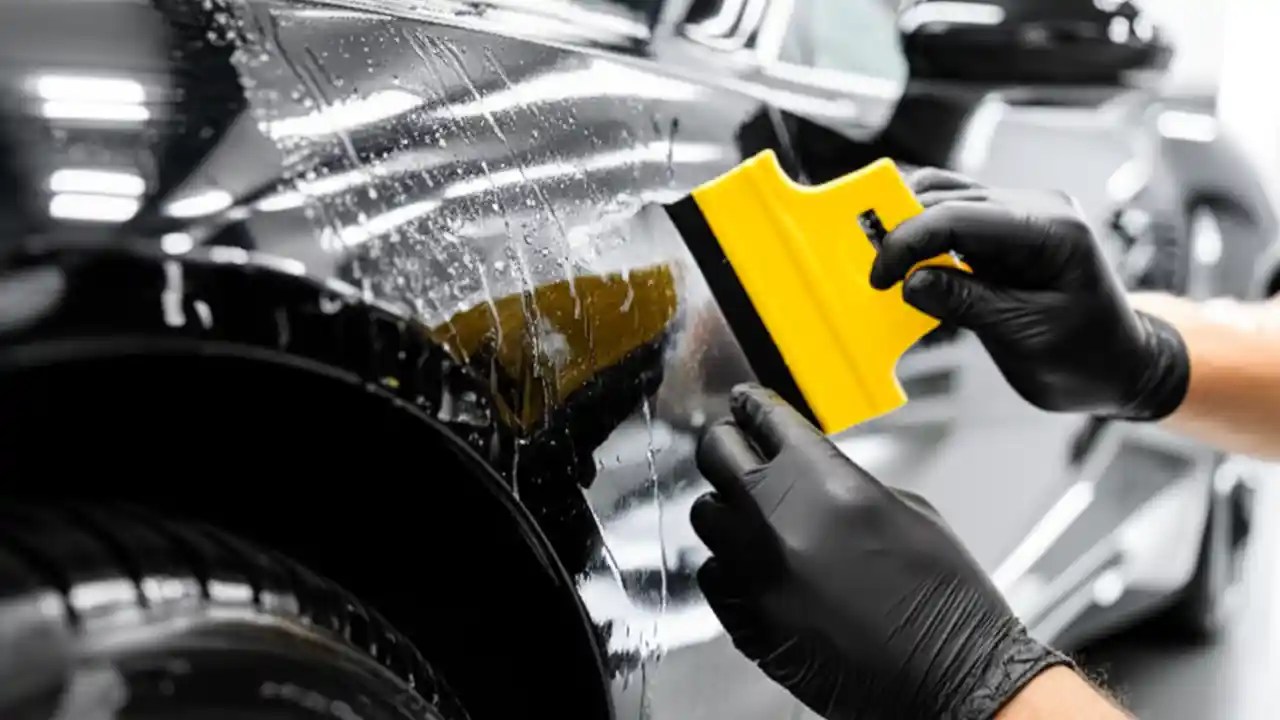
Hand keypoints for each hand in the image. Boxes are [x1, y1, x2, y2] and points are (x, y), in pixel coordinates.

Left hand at [692, 384, 1069, 719]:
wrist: (951, 677)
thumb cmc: (942, 596)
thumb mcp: (904, 508)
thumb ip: (838, 477)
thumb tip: (802, 466)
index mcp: (821, 479)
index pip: (761, 417)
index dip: (752, 405)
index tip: (746, 404)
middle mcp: (774, 519)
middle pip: (715, 453)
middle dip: (728, 444)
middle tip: (739, 447)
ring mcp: (752, 571)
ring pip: (706, 514)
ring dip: (728, 507)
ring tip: (757, 515)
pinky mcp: (744, 619)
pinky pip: (713, 573)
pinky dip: (730, 563)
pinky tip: (761, 566)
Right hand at [870, 168, 1188, 419]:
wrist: (1121, 367)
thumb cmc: (1087, 357)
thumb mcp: (1024, 336)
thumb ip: (966, 303)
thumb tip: (910, 282)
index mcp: (1051, 229)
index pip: (960, 215)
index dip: (909, 241)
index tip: (880, 278)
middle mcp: (1036, 209)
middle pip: (949, 197)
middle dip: (902, 229)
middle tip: (872, 270)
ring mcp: (1022, 217)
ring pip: (947, 199)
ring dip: (910, 227)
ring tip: (883, 263)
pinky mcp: (1006, 234)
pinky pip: (956, 222)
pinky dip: (925, 239)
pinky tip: (907, 263)